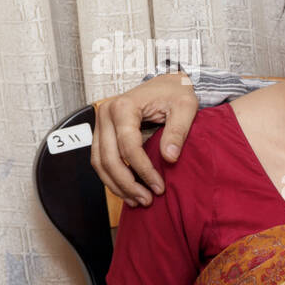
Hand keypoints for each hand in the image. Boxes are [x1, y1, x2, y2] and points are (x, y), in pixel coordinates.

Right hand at [91, 69, 198, 205]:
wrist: (166, 83)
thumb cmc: (176, 92)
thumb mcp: (185, 107)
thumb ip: (178, 131)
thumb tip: (169, 158)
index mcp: (124, 107)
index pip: (129, 146)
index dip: (143, 170)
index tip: (159, 187)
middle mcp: (106, 114)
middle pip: (108, 157)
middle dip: (127, 183)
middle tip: (146, 200)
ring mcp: (101, 123)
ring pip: (100, 162)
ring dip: (116, 185)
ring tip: (138, 201)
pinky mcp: (103, 132)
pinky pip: (101, 159)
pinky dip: (112, 177)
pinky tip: (128, 191)